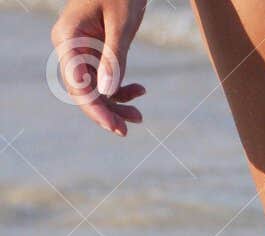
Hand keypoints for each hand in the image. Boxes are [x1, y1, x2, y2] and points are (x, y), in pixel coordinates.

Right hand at [50, 0, 146, 134]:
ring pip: (93, 89)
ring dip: (115, 104)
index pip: (77, 85)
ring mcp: (81, 50)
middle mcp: (70, 46)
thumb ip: (114, 56)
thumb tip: (107, 92)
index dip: (96, 110)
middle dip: (106, 112)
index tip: (116, 128)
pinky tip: (140, 91)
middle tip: (128, 128)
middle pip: (83, 92)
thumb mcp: (121, 23)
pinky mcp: (95, 52)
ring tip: (139, 116)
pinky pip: (103, 79)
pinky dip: (120, 89)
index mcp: (69, 38)